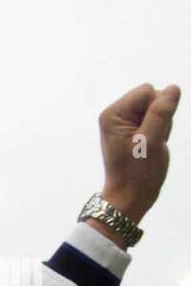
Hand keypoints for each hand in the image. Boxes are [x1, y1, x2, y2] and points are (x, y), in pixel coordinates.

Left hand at [96, 83, 179, 223]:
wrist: (130, 197)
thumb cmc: (138, 174)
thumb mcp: (152, 142)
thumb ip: (161, 114)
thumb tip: (173, 88)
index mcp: (112, 114)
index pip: (148, 91)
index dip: (158, 109)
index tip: (151, 134)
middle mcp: (115, 115)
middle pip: (153, 97)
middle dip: (161, 117)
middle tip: (152, 142)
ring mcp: (124, 122)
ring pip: (158, 108)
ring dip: (162, 125)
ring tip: (151, 146)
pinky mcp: (133, 129)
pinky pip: (158, 118)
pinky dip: (161, 131)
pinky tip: (152, 146)